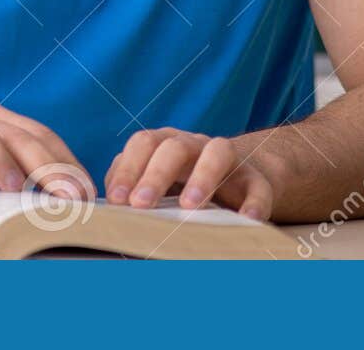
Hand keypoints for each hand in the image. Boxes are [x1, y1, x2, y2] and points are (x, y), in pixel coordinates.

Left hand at [105, 127, 277, 219]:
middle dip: (154, 174)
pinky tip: (247, 220)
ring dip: (202, 178)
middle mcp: (194, 144)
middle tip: (141, 204)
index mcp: (165, 143)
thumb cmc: (184, 185)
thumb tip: (106, 212)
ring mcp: (227, 158)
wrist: (239, 180)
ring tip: (190, 207)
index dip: (128, 169)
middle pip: (173, 147)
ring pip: (218, 153)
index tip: (116, 200)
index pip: (142, 144)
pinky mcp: (256, 178)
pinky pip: (258, 186)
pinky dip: (254, 202)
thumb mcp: (156, 183)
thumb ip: (131, 189)